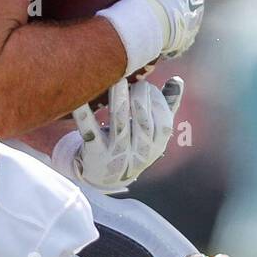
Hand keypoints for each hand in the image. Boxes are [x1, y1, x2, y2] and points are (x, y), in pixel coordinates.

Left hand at [55, 76, 183, 192]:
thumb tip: (177, 80)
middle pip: (143, 123)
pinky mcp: (94, 153)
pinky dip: (84, 115)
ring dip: (119, 100)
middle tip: (132, 79)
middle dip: (139, 98)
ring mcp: (116, 153)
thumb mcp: (151, 133)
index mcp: (156, 146)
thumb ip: (166, 107)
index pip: (163, 123)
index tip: (146, 84)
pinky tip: (80, 100)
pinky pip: (90, 131)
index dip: (157, 101)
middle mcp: (138, 152)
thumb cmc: (131, 146)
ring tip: (117, 79)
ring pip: (119, 123)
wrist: (103, 178)